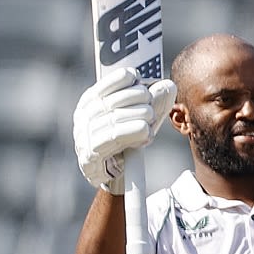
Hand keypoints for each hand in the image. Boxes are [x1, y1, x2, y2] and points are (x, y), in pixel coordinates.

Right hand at [73, 68, 176, 191]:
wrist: (114, 175)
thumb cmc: (128, 139)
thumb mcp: (143, 117)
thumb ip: (156, 101)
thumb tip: (169, 85)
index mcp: (92, 99)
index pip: (117, 78)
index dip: (135, 80)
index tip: (145, 87)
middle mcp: (85, 114)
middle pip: (121, 97)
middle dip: (144, 101)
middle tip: (151, 111)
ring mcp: (85, 133)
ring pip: (121, 116)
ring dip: (143, 118)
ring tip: (149, 125)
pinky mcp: (91, 152)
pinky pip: (118, 135)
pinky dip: (137, 132)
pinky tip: (146, 133)